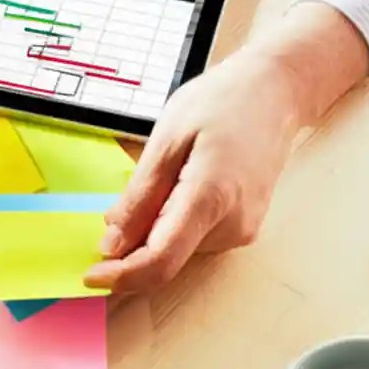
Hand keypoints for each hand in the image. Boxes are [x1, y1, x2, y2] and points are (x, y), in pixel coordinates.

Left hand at [82, 46, 299, 292]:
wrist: (276, 91)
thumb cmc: (223, 102)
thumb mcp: (166, 139)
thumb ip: (140, 197)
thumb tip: (113, 244)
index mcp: (211, 198)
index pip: (161, 261)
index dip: (121, 276)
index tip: (91, 275)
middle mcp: (232, 225)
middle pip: (167, 257)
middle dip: (133, 245)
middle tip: (122, 203)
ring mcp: (243, 230)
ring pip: (179, 248)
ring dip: (155, 228)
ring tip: (170, 174)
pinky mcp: (244, 228)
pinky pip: (195, 237)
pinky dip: (174, 222)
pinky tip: (183, 182)